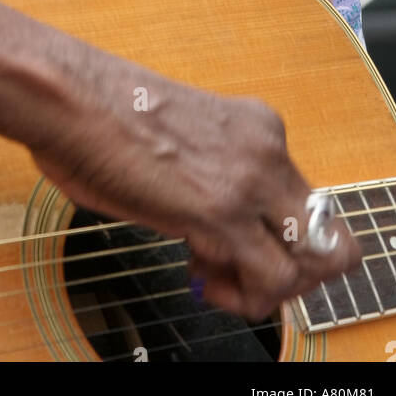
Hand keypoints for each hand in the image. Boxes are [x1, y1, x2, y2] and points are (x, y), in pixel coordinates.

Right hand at [27, 48, 361, 322]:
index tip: (229, 243)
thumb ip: (212, 178)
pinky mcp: (222, 211)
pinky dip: (248, 298)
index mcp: (256, 126)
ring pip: (315, 261)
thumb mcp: (181, 142)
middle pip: (325, 232)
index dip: (272, 235)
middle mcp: (267, 146)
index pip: (301, 200)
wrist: (70, 97)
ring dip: (271, 288)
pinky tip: (205, 280)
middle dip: (290, 268)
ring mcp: (250, 178)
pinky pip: (274, 279)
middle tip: (238, 272)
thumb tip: (214, 235)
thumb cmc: (100, 114)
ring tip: (218, 281)